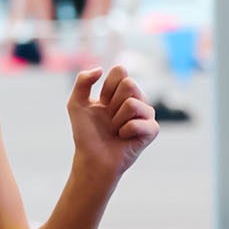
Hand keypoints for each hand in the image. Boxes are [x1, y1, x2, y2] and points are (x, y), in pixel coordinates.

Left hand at [68, 65, 159, 181]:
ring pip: (132, 103)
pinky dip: (125, 131)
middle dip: (112, 104)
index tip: (101, 102)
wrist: (92, 158)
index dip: (107, 87)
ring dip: (117, 120)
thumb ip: (82, 81)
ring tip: (116, 129)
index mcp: (121, 91)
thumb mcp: (76, 104)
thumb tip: (100, 69)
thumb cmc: (86, 133)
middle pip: (129, 84)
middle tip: (110, 118)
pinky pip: (138, 123)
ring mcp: (146, 114)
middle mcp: (136, 99)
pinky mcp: (152, 130)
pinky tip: (124, 137)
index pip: (121, 71)